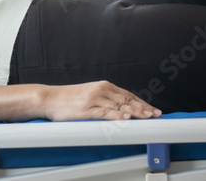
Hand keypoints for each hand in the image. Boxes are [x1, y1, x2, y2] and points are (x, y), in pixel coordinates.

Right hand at [41, 81, 161, 120]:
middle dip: (143, 108)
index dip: (142, 103)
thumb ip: (105, 100)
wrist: (49, 99)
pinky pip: (105, 113)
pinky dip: (117, 116)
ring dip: (135, 112)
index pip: (128, 95)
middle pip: (127, 100)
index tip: (153, 110)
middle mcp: (102, 90)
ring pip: (120, 106)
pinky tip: (126, 119)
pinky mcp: (87, 109)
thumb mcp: (90, 95)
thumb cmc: (68, 99)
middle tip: (156, 115)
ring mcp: (94, 99)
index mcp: (104, 86)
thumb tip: (121, 110)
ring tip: (147, 117)